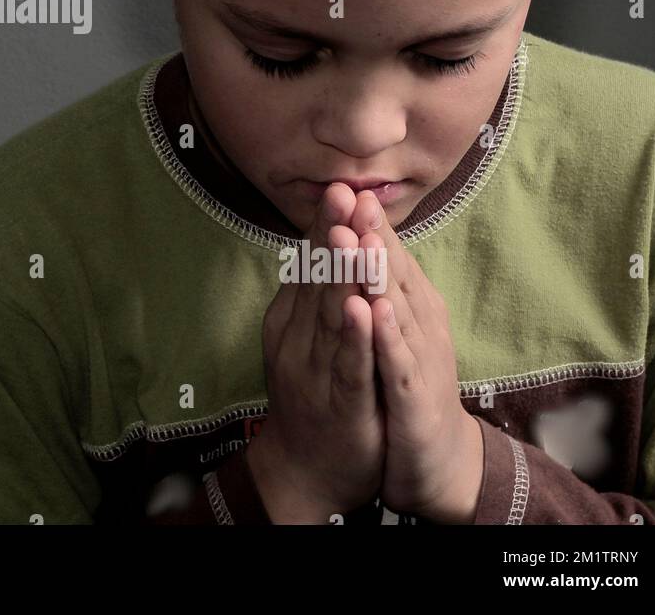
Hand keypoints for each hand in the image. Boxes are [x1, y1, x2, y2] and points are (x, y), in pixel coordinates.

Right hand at [251, 182, 385, 521]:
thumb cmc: (311, 398)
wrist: (303, 470)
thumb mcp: (306, 339)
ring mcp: (316, 370)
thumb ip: (312, 297)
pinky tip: (361, 308)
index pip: (312, 265)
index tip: (340, 185)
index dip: (327, 226)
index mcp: (293, 320)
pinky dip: (354, 336)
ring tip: (353, 236)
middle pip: (318, 280)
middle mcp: (299, 338)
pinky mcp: (340, 402)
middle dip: (333, 235)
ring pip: (333, 317)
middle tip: (341, 191)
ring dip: (344, 275)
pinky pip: (348, 365)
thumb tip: (316, 247)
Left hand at [348, 189, 483, 522]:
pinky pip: (397, 362)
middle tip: (353, 194)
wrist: (434, 457)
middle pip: (392, 272)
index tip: (346, 184)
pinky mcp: (413, 396)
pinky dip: (386, 336)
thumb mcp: (389, 327)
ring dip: (378, 275)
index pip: (386, 255)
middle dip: (371, 234)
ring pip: (396, 310)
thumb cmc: (403, 383)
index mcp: (408, 304)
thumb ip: (376, 283)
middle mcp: (418, 324)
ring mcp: (418, 359)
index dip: (367, 222)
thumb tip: (356, 236)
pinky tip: (373, 311)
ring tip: (362, 240)